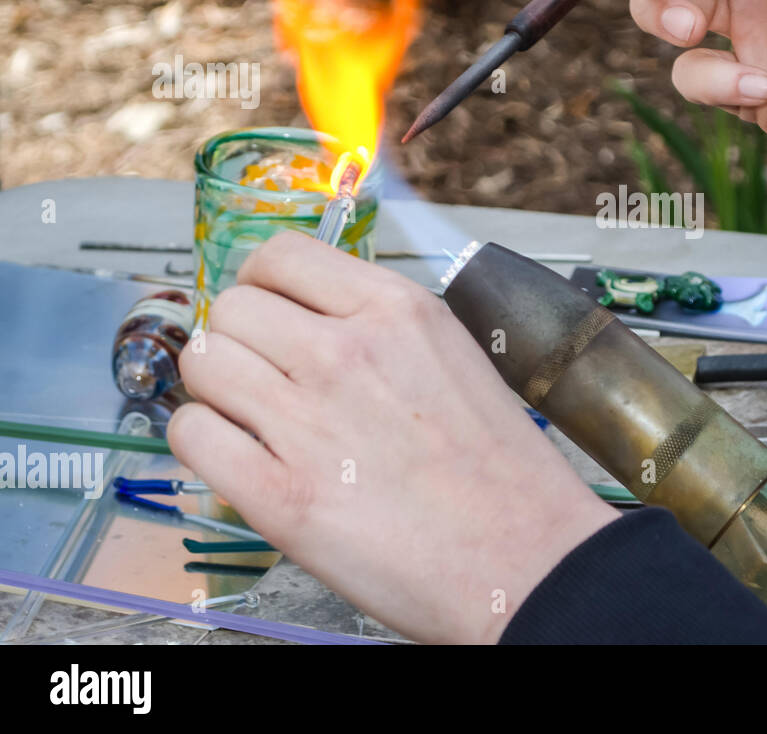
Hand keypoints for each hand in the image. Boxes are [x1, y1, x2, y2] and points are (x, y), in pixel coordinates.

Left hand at [168, 232, 617, 642]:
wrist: (527, 558)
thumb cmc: (501, 471)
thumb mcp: (454, 356)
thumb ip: (380, 328)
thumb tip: (307, 318)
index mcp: (397, 310)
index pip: (279, 255)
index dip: (262, 284)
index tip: (269, 311)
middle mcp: (345, 353)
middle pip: (231, 307)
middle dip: (239, 340)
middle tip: (262, 375)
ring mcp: (307, 422)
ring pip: (201, 362)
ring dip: (217, 389)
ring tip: (251, 417)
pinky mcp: (278, 495)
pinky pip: (192, 435)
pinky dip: (206, 444)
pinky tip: (242, 457)